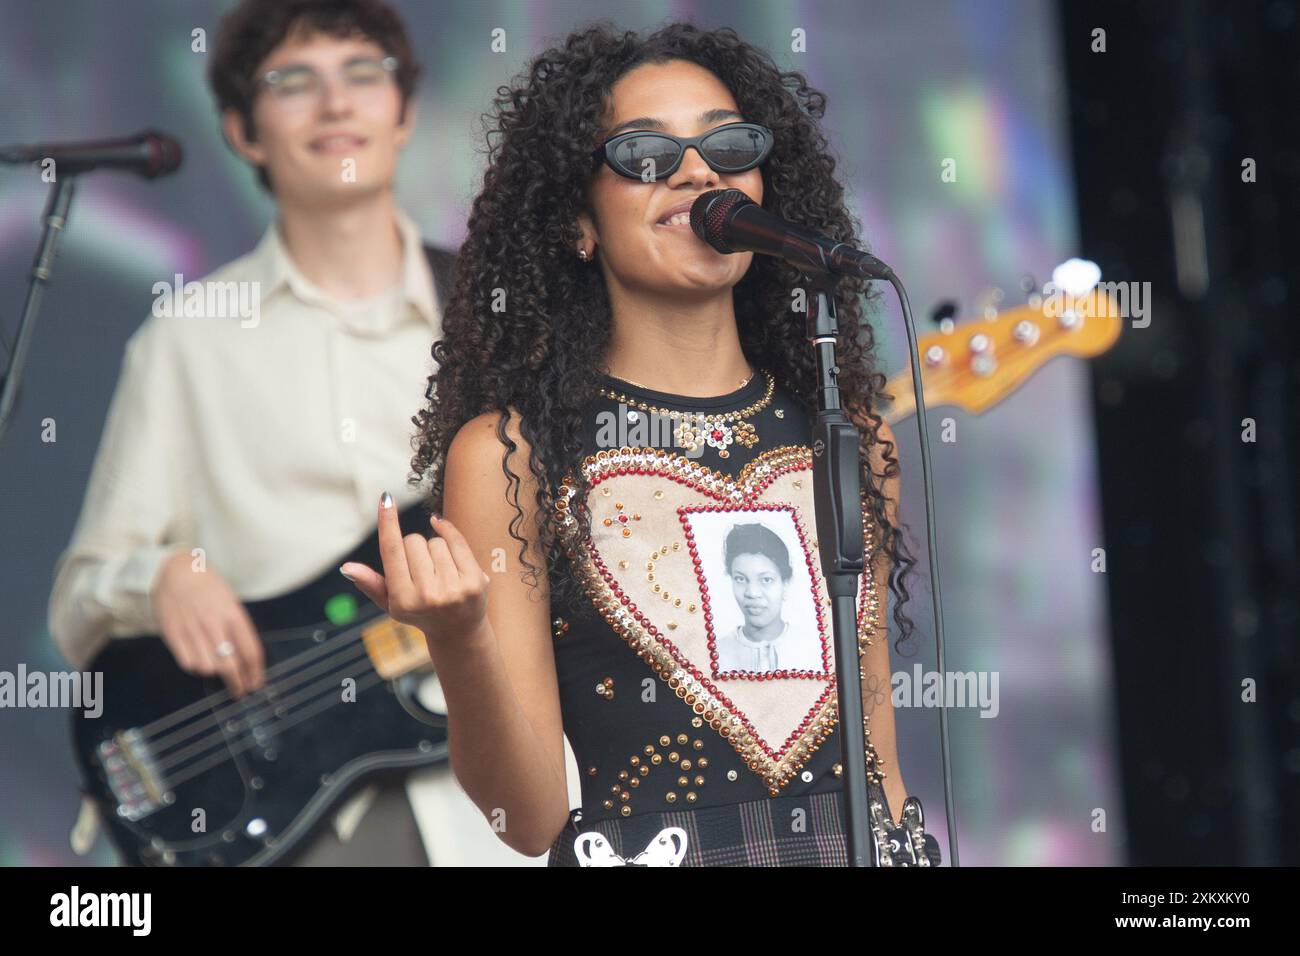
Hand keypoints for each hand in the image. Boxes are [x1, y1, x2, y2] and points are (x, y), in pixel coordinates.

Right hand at [151, 550, 265, 697]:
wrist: (176, 571)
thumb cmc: (208, 587)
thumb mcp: (231, 602)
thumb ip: (238, 628)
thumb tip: (247, 658)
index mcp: (234, 615)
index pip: (250, 651)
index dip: (256, 672)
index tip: (256, 683)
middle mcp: (214, 624)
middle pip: (231, 665)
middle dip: (238, 683)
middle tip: (240, 691)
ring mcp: (193, 630)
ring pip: (209, 667)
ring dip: (215, 673)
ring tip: (218, 669)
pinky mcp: (174, 634)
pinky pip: (188, 663)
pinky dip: (195, 666)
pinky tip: (199, 660)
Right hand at [340, 491, 490, 646]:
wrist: (458, 633)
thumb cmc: (420, 613)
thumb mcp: (391, 604)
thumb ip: (370, 583)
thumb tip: (347, 567)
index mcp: (402, 599)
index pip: (392, 551)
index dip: (387, 522)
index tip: (386, 499)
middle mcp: (427, 595)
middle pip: (413, 541)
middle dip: (414, 548)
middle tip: (421, 569)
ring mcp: (453, 589)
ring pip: (435, 540)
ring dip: (434, 548)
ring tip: (438, 571)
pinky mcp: (475, 581)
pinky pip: (457, 540)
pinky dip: (448, 532)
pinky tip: (443, 532)